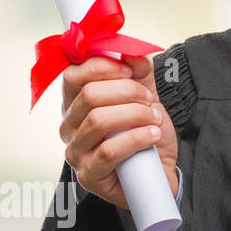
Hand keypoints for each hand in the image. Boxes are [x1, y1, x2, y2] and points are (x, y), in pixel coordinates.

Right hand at [60, 54, 177, 212]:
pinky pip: (109, 151)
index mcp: (76, 103)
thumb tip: (132, 53)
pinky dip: (138, 138)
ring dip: (136, 115)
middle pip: (89, 95)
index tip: (131, 71)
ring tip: (155, 120)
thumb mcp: (146, 95)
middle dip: (129, 92)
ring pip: (99, 121)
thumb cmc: (146, 132)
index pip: (73, 75)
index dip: (104, 66)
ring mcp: (75, 153)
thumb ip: (138, 71)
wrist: (161, 171)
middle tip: (149, 101)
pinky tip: (153, 137)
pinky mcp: (89, 176)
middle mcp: (69, 126)